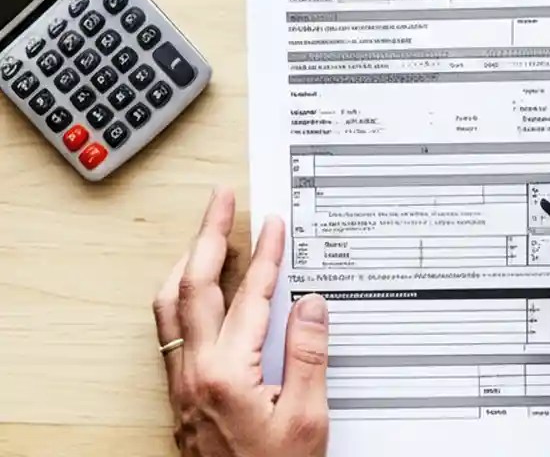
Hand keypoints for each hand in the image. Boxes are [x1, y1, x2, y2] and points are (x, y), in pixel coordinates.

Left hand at [152, 188, 330, 456]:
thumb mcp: (308, 418)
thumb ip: (309, 356)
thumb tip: (310, 304)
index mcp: (227, 373)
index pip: (249, 296)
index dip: (263, 255)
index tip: (272, 225)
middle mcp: (195, 373)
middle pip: (192, 286)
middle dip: (207, 235)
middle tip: (220, 201)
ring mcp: (182, 385)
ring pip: (169, 307)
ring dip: (187, 264)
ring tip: (204, 236)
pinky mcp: (181, 397)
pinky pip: (171, 331)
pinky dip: (182, 297)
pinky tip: (196, 293)